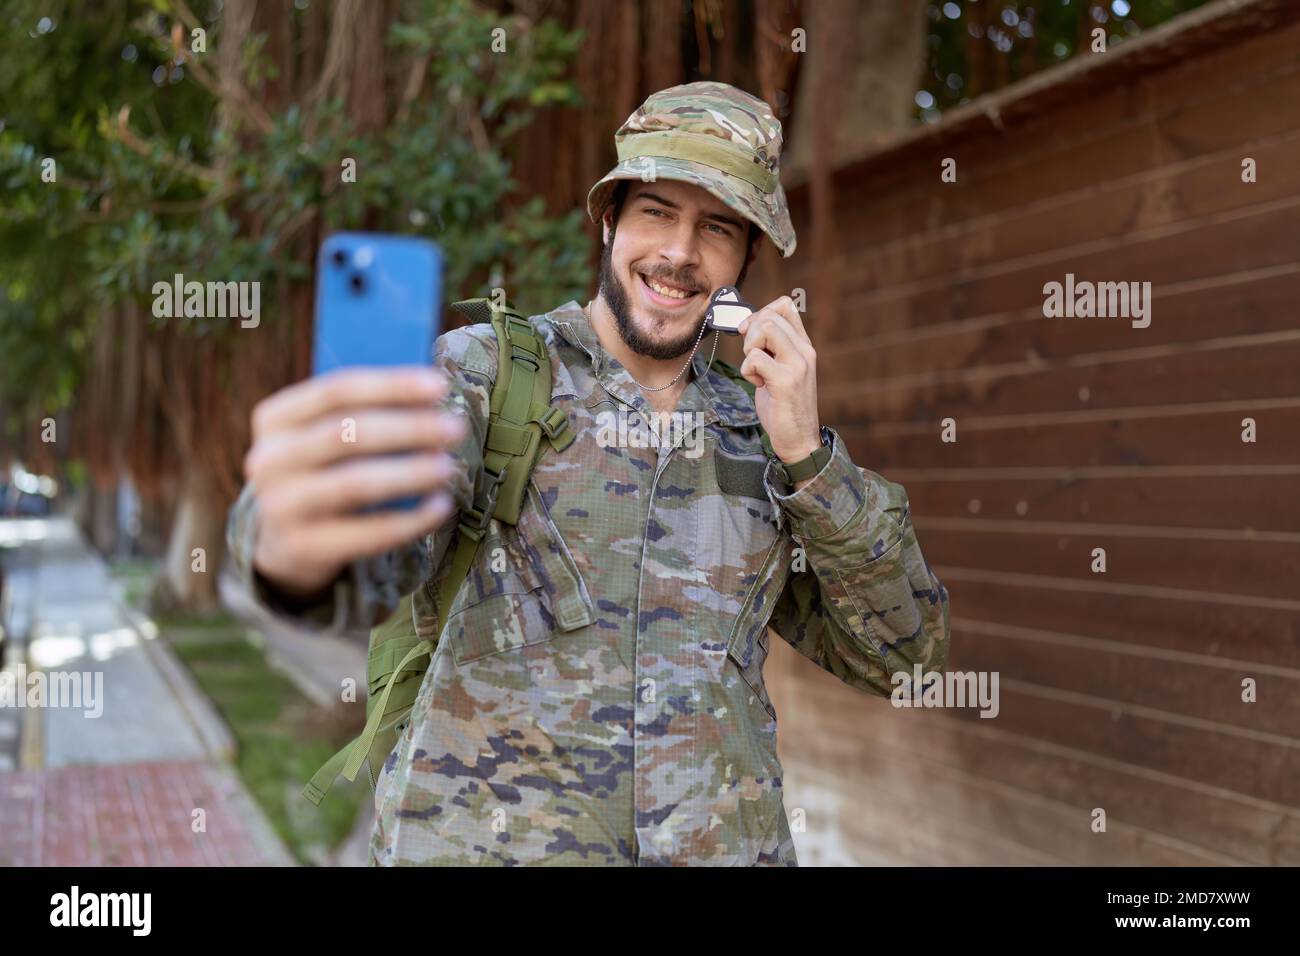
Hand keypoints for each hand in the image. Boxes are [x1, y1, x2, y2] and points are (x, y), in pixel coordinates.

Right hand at [243, 366, 468, 596]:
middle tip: (455, 428)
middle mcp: (269, 459)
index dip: (391, 386)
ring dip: (410, 473)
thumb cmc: (323, 471)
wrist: (284, 540)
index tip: (440, 386)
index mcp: (275, 418)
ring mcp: (281, 506)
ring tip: (448, 467)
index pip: (336, 390)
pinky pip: (366, 533)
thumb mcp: (323, 435)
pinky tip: (440, 506)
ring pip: (355, 483)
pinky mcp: (304, 547)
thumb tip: (430, 396)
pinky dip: (410, 520)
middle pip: (346, 434)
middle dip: (408, 428)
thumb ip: (364, 412)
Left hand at [736, 296, 821, 464]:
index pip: (785, 306)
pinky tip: (759, 385)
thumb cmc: (783, 406)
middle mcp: (805, 352)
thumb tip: (747, 323)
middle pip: (770, 315)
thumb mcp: (779, 370)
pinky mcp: (785, 381)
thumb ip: (769, 347)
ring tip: (756, 371)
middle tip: (751, 356)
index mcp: (804, 346)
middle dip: (750, 333)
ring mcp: (797, 365)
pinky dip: (748, 371)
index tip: (750, 333)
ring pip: (764, 329)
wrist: (799, 440)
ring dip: (749, 349)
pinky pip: (754, 358)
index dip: (761, 313)